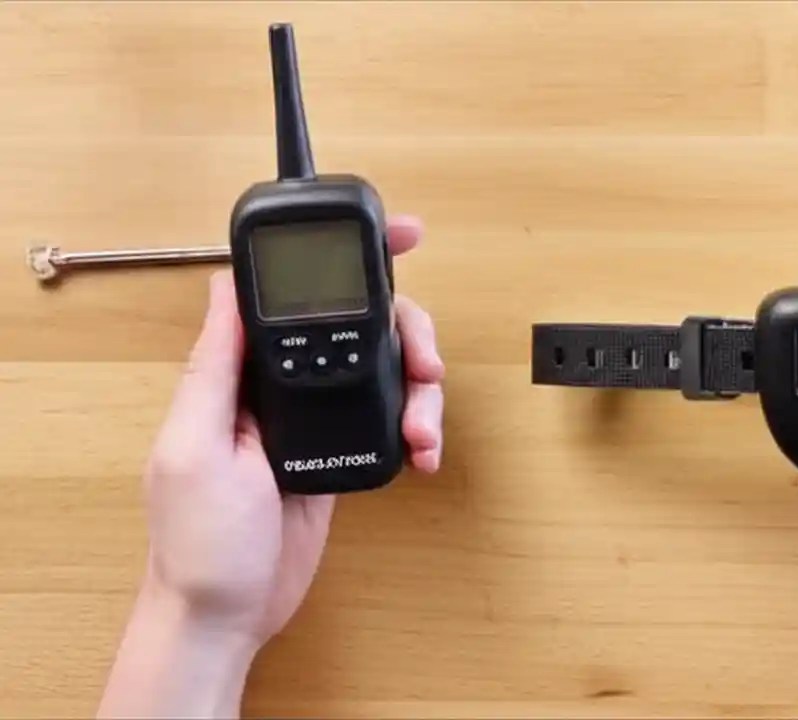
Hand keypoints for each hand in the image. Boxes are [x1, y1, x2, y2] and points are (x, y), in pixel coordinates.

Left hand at [98, 214, 444, 717]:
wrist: (227, 615)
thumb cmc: (199, 543)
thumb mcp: (193, 448)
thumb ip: (214, 366)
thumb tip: (224, 284)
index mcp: (237, 373)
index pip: (294, 296)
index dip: (346, 259)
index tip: (398, 237)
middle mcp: (279, 384)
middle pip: (362, 323)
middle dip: (408, 332)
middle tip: (427, 363)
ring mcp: (315, 414)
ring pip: (386, 367)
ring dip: (420, 389)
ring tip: (426, 430)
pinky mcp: (342, 446)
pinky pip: (392, 414)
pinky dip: (418, 425)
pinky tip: (422, 449)